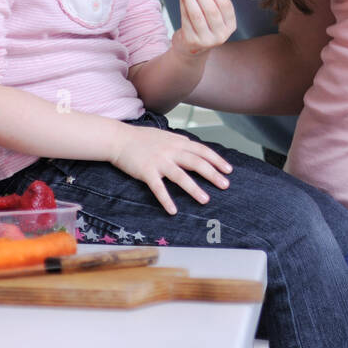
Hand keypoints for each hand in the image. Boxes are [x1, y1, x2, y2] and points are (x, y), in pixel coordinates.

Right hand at [110, 124, 232, 214]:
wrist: (118, 139)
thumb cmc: (141, 139)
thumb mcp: (164, 136)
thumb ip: (179, 142)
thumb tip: (193, 146)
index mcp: (177, 142)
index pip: (202, 150)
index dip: (216, 160)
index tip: (228, 170)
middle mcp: (171, 151)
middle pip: (196, 163)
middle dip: (212, 174)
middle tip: (225, 185)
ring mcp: (159, 161)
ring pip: (180, 176)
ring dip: (194, 189)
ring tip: (205, 200)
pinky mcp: (146, 172)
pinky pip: (158, 188)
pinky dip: (166, 200)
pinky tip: (173, 211)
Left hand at [173, 0, 236, 57]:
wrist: (190, 48)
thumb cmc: (202, 24)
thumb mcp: (211, 14)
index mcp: (230, 26)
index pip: (226, 5)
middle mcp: (221, 35)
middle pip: (211, 10)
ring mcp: (207, 40)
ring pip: (197, 14)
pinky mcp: (192, 41)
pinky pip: (186, 19)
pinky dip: (183, 5)